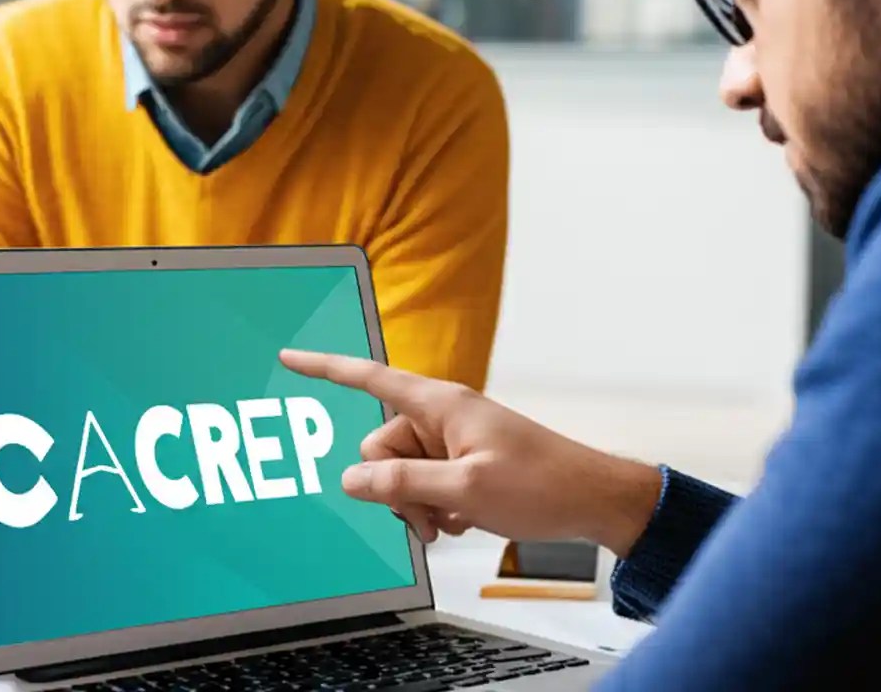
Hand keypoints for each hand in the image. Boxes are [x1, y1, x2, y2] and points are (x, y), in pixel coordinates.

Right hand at [278, 350, 661, 556]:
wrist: (591, 501)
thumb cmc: (541, 484)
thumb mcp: (464, 489)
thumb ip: (402, 484)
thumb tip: (351, 482)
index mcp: (439, 404)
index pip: (369, 378)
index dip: (325, 368)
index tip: (289, 359)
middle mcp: (441, 417)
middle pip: (380, 447)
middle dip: (394, 488)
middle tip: (429, 515)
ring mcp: (451, 441)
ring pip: (400, 473)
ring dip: (416, 504)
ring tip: (450, 521)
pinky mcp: (462, 463)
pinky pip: (423, 483)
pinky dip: (434, 506)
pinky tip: (462, 519)